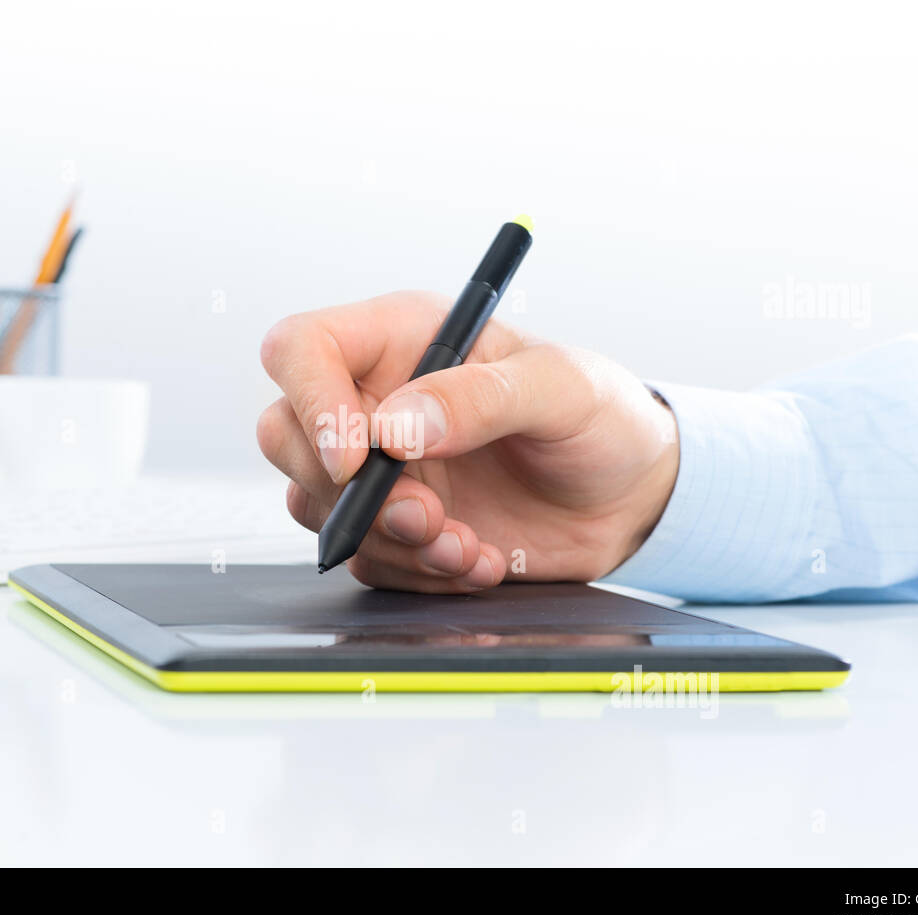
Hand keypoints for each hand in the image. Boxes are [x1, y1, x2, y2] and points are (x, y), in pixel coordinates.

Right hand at [257, 291, 678, 592]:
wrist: (631, 500)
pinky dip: (418, 571)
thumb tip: (396, 428)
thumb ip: (481, 398)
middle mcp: (377, 401)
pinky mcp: (395, 526)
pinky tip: (479, 559)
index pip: (301, 350)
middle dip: (348, 493)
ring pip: (318, 507)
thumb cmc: (601, 419)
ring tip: (469, 544)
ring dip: (392, 540)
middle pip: (286, 436)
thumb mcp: (562, 389)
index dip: (311, 404)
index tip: (360, 460)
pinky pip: (366, 558)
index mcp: (403, 340)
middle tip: (426, 515)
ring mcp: (381, 469)